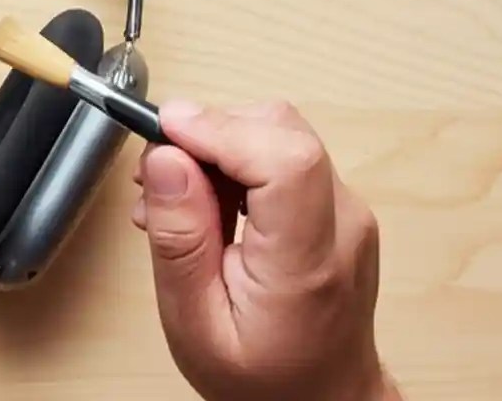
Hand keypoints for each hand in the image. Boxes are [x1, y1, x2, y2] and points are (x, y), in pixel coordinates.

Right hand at [132, 101, 400, 400]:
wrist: (321, 400)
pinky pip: (283, 153)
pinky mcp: (337, 204)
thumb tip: (165, 159)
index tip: (163, 130)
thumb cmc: (263, 378)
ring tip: (173, 199)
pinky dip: (235, 160)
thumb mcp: (195, 323)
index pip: (285, 158)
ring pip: (278, 133)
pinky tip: (203, 201)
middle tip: (155, 174)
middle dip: (206, 133)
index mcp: (307, 260)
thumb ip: (180, 238)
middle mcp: (342, 223)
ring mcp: (347, 209)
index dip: (220, 129)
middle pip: (279, 130)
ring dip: (215, 146)